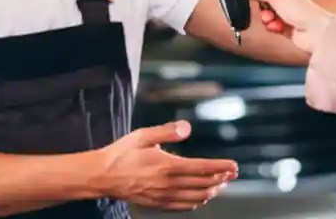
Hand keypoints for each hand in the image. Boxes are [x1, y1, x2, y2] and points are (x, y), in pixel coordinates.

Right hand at [95, 120, 236, 211]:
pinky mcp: (157, 204)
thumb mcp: (143, 136)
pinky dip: (196, 203)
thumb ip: (166, 132)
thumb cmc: (122, 153)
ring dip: (211, 192)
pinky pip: (182, 207)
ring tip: (220, 186)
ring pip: (195, 198)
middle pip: (202, 184)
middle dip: (220, 179)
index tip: (233, 166)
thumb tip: (187, 128)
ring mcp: (163, 196)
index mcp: (167, 166)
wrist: (102, 176)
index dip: (220, 167)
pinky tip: (201, 199)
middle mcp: (168, 184)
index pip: (202, 168)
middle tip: (231, 174)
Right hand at [232, 0, 333, 53]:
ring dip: (265, 18)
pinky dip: (271, 26)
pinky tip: (278, 27)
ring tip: (272, 20)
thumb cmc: (303, 11)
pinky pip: (268, 24)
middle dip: (257, 4)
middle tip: (259, 7)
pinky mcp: (282, 25)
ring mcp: (282, 12)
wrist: (315, 33)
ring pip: (263, 13)